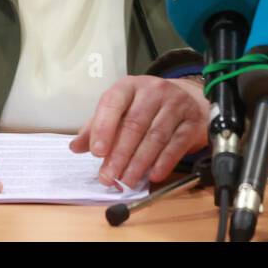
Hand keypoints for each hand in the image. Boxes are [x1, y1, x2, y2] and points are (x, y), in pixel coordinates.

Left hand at [70, 75, 208, 188]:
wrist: (188, 100)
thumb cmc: (146, 107)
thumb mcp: (120, 110)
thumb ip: (97, 127)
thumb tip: (75, 147)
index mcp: (130, 86)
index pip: (113, 102)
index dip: (104, 127)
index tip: (96, 152)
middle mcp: (154, 91)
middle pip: (135, 124)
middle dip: (120, 154)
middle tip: (108, 177)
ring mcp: (176, 104)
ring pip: (155, 136)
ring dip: (139, 163)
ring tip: (127, 181)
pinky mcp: (192, 120)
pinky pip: (177, 143)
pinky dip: (165, 161)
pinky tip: (154, 175)